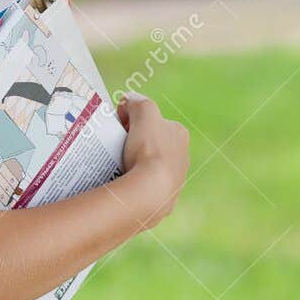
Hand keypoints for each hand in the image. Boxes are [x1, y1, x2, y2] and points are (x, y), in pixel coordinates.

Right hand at [117, 92, 189, 226]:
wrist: (150, 191)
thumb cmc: (149, 148)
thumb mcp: (143, 111)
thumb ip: (137, 101)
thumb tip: (129, 100)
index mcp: (180, 134)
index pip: (153, 121)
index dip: (134, 121)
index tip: (119, 126)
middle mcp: (183, 156)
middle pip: (152, 143)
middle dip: (135, 142)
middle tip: (116, 146)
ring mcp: (175, 180)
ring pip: (149, 166)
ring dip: (135, 164)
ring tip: (117, 165)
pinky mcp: (165, 199)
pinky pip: (146, 187)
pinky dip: (136, 183)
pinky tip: (124, 182)